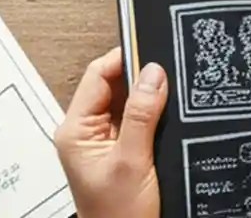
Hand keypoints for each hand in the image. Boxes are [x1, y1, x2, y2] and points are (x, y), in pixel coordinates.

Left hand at [53, 47, 167, 217]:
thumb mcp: (132, 161)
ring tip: (174, 90)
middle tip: (171, 68)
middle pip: (114, 85)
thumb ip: (141, 114)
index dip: (124, 58)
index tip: (154, 49)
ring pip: (129, 101)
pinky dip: (156, 113)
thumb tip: (154, 72)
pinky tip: (172, 111)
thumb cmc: (118, 215)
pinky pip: (139, 119)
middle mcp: (87, 132)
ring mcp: (106, 141)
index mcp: (76, 130)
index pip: (98, 75)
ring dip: (150, 95)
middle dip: (142, 76)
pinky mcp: (124, 151)